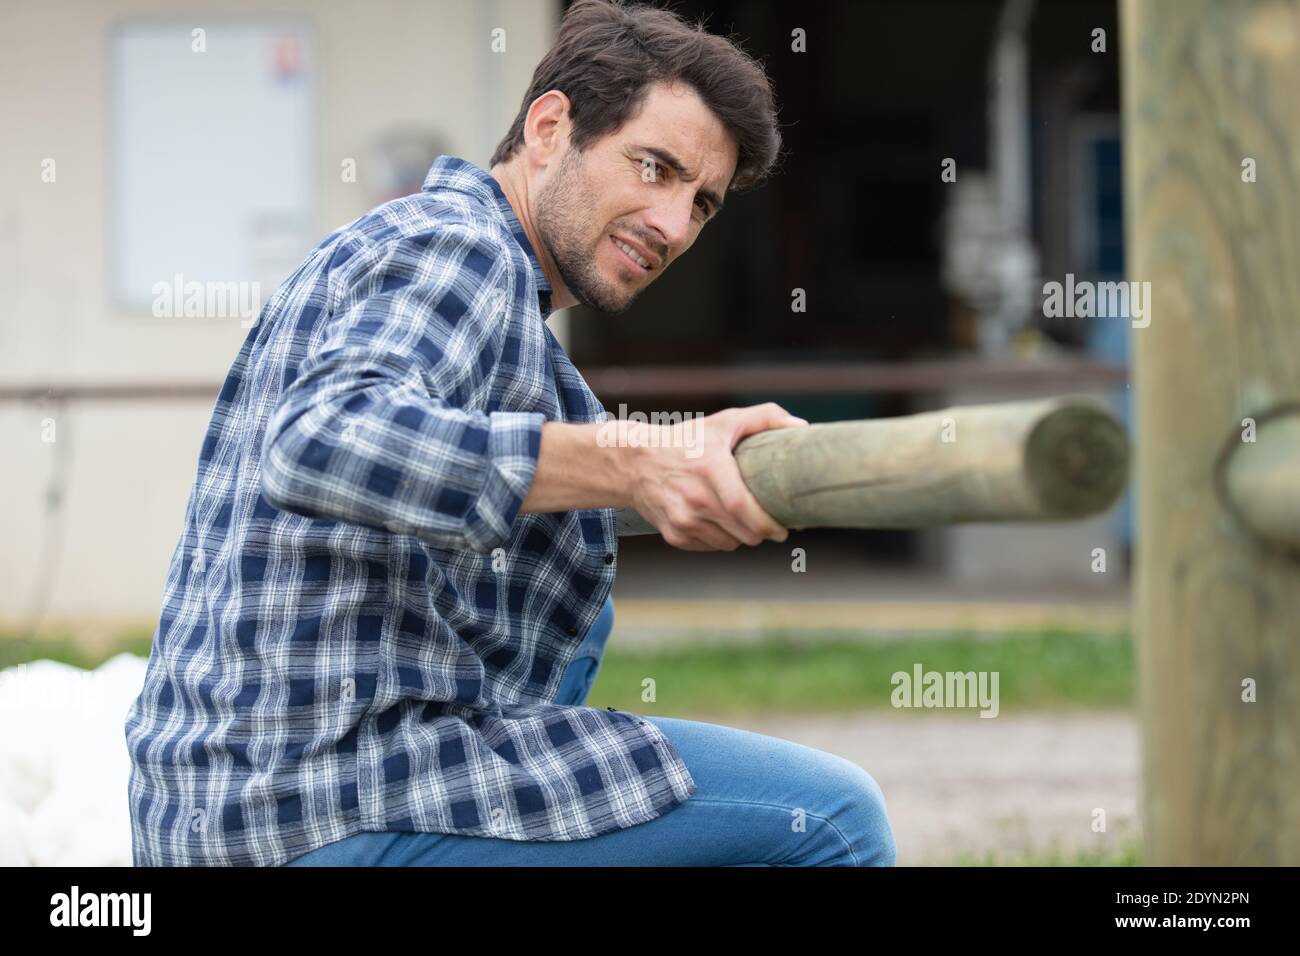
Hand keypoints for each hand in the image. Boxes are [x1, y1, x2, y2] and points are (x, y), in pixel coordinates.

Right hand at [625, 402, 808, 550]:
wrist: (634, 462)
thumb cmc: (686, 441)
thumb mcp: (723, 422)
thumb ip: (765, 418)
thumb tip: (800, 426)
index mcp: (710, 469)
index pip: (743, 508)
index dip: (767, 524)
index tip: (784, 529)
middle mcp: (694, 498)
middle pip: (742, 534)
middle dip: (761, 533)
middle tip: (769, 523)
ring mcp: (682, 519)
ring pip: (729, 544)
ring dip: (741, 537)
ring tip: (741, 519)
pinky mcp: (674, 534)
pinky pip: (710, 546)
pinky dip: (720, 538)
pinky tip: (718, 520)